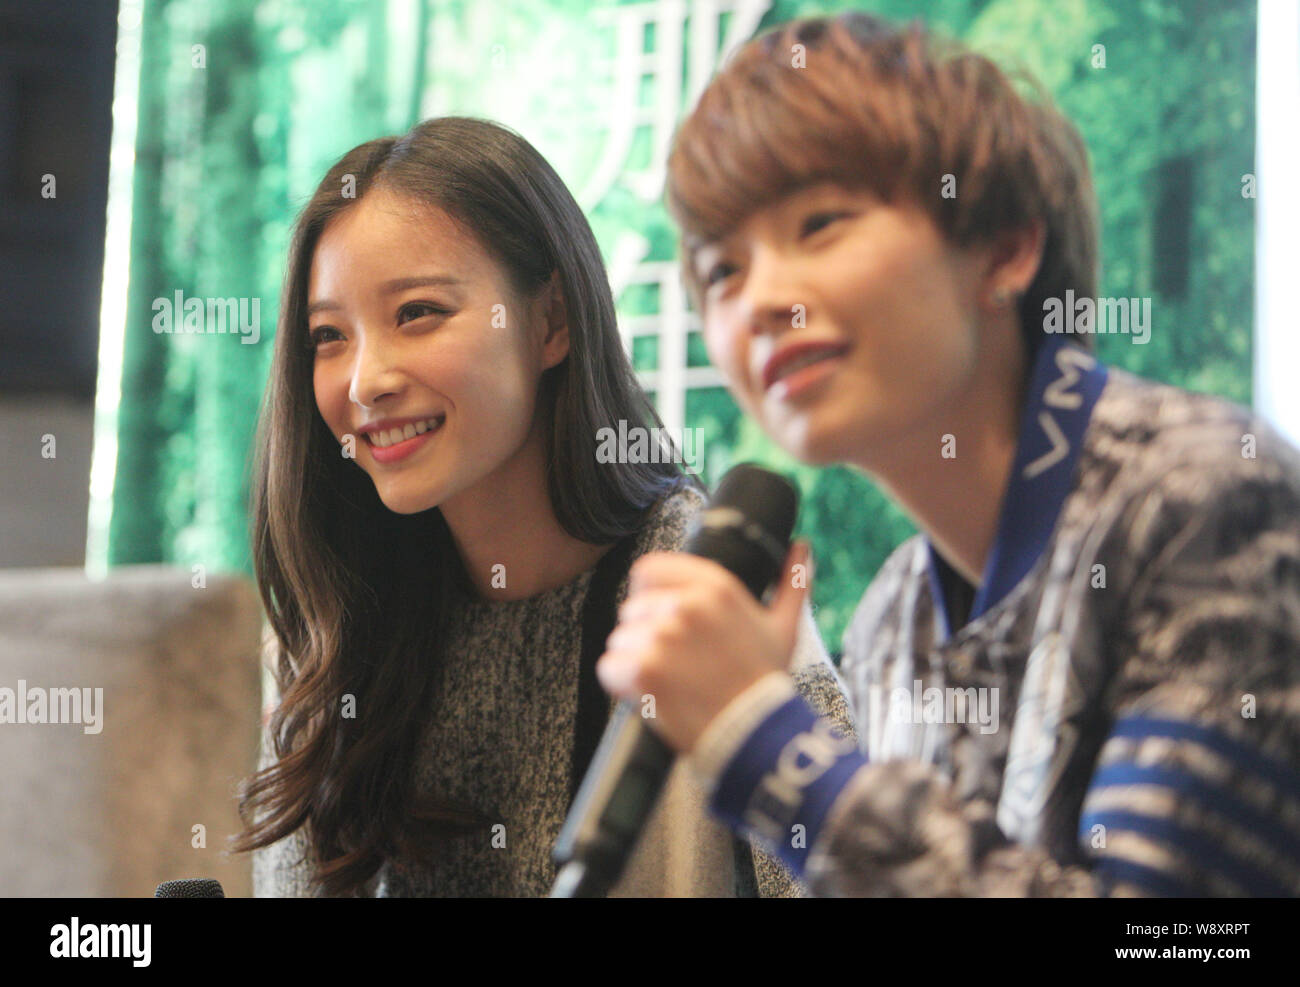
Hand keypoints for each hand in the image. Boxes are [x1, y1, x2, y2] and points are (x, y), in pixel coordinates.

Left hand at [596, 540, 812, 752]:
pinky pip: (610, 667)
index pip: (648, 570)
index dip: (647, 594)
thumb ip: (790, 584)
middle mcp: (685, 605)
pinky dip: (622, 684)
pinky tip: (651, 694)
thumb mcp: (784, 628)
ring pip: (620, 640)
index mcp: (715, 586)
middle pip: (632, 609)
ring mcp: (661, 636)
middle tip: (674, 662)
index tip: (658, 617)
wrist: (754, 735)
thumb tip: (801, 548)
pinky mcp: (643, 668)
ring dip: (634, 661)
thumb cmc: (765, 683)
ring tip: (668, 681)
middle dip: (644, 634)